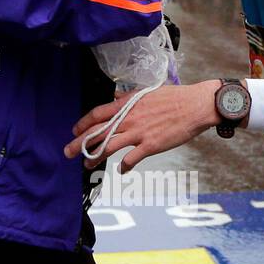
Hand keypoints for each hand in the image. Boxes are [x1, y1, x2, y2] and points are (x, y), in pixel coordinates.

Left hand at [65, 79, 220, 170]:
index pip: (97, 114)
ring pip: (109, 147)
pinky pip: (131, 159)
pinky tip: (122, 171)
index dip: (83, 123)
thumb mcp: (147, 93)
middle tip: (67, 152)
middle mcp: (129, 118)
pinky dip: (124, 167)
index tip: (74, 130)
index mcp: (128, 104)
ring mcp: (139, 132)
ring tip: (87, 165)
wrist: (195, 105)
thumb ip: (129, 97)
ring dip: (95, 157)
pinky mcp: (151, 145)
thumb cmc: (175, 98)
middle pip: (98, 132)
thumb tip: (116, 96)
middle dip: (80, 143)